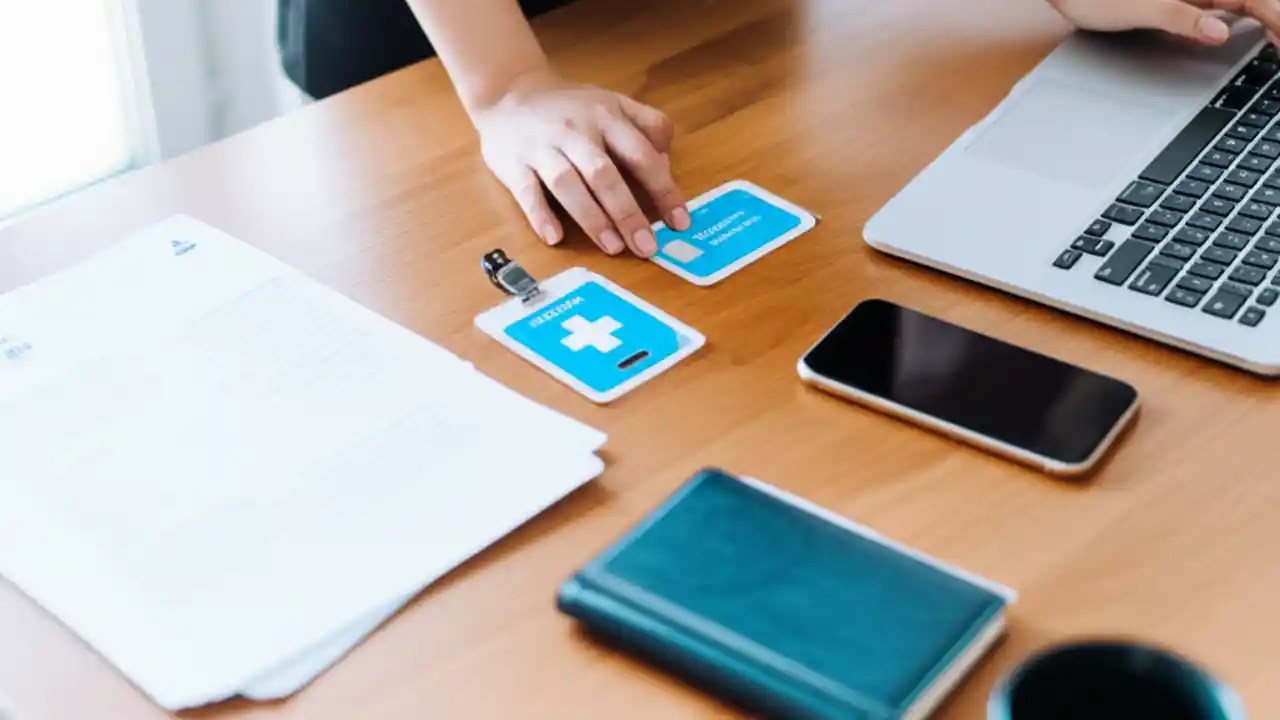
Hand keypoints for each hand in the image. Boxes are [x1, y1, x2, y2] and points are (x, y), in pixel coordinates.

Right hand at [472, 69, 689, 256]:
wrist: (507, 90)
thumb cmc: (569, 107)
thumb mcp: (612, 103)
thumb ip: (646, 127)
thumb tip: (667, 166)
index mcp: (606, 116)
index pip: (641, 155)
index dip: (663, 190)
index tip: (679, 222)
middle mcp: (576, 130)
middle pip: (605, 174)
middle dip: (628, 213)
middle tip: (647, 246)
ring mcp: (542, 146)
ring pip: (568, 183)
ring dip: (591, 218)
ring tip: (613, 247)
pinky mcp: (512, 162)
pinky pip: (526, 191)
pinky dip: (540, 214)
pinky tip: (555, 237)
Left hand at [1048, 0, 1279, 44]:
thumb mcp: (1137, 9)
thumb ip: (1180, 18)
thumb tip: (1219, 32)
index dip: (1277, 17)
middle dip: (1277, 20)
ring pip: (1246, 2)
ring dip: (1268, 20)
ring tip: (1279, 44)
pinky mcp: (1186, 1)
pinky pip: (1227, 7)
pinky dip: (1247, 20)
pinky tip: (1254, 33)